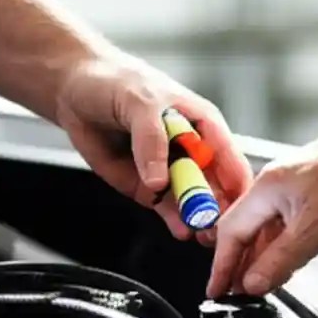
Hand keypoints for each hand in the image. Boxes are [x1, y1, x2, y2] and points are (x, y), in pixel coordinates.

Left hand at [54, 53, 251, 241]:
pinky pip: (168, 209)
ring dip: (201, 219)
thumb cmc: (116, 82)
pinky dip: (176, 222)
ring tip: (202, 234)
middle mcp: (193, 150)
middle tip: (217, 226)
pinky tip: (182, 230)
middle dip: (220, 208)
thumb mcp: (138, 102)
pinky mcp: (150, 187)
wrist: (77, 92)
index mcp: (203, 123)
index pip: (230, 157)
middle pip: (218, 186)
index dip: (237, 182)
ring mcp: (172, 170)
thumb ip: (151, 139)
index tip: (240, 206)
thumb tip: (159, 180)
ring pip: (195, 202)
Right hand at [205, 125, 317, 297]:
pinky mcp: (308, 191)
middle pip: (244, 231)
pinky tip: (285, 262)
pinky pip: (284, 223)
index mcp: (265, 191)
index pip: (230, 234)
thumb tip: (253, 283)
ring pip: (265, 229)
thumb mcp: (316, 230)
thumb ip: (281, 259)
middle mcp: (272, 187)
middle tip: (235, 294)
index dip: (221, 266)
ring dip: (260, 257)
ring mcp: (290, 187)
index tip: (216, 291)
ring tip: (259, 285)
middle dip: (238, 264)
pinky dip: (280, 245)